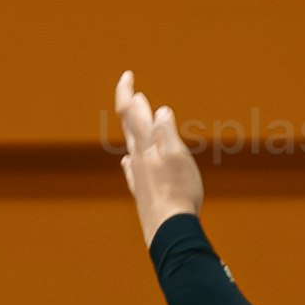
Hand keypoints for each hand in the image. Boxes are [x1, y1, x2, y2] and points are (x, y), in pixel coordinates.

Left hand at [114, 69, 203, 235]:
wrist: (168, 229)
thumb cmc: (177, 190)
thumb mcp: (177, 155)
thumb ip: (166, 132)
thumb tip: (159, 110)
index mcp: (147, 145)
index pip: (130, 111)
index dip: (126, 92)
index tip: (127, 76)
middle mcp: (138, 157)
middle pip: (131, 126)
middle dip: (133, 106)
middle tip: (134, 92)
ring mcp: (138, 175)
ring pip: (132, 146)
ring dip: (134, 129)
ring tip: (138, 120)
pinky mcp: (141, 191)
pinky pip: (132, 169)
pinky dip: (131, 158)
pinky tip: (128, 162)